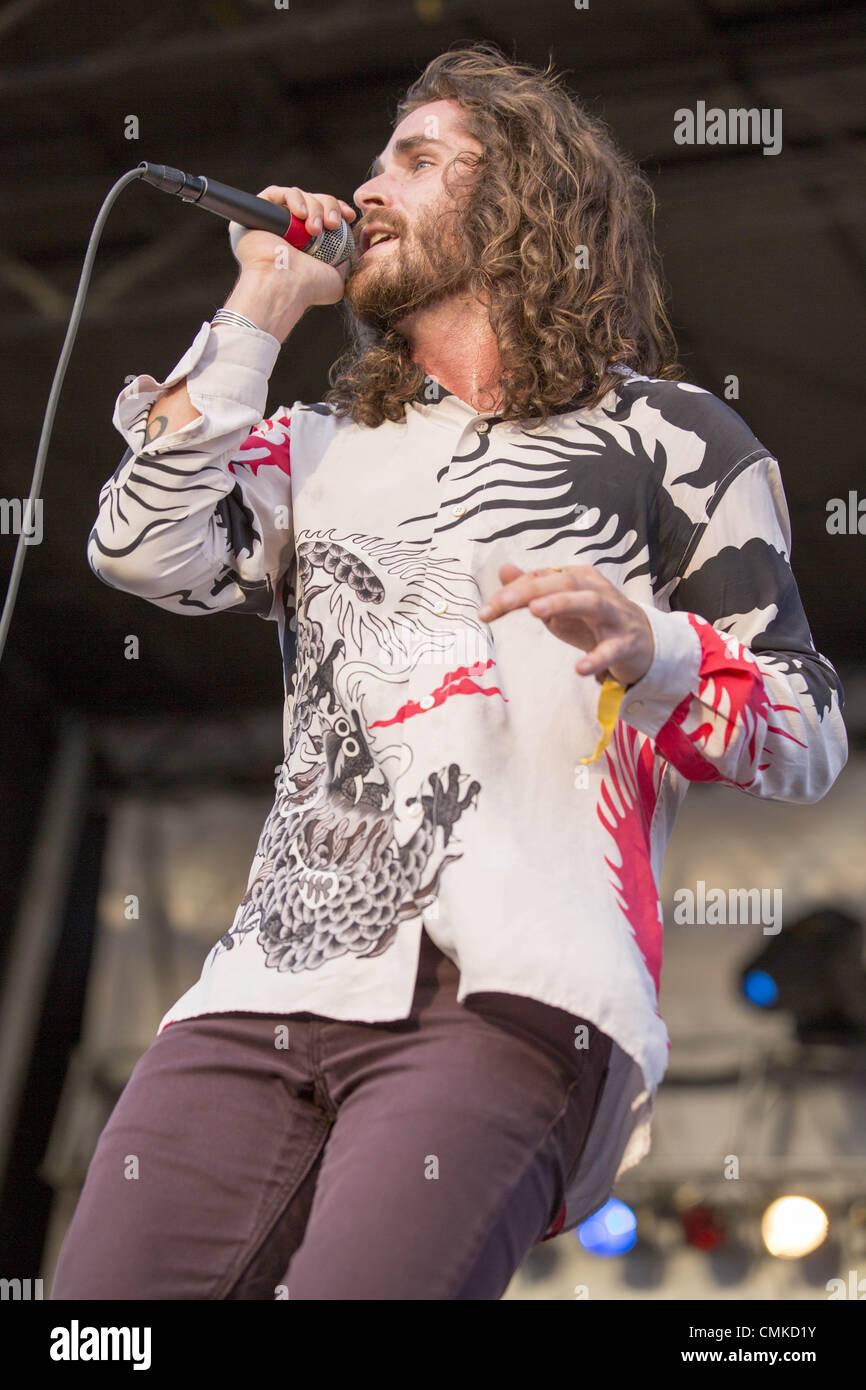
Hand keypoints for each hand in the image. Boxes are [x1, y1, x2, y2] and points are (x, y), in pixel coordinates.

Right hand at [225, 186, 357, 337]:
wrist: (285, 286)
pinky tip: (301, 215)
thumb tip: (346, 248)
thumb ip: (341, 261)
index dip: (337, 210)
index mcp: (305, 245)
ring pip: (299, 196)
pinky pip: (277, 193)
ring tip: (315, 229)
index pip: (322, 216)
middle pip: (313, 202)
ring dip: (314, 207)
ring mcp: (270, 221)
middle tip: (331, 225)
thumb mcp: (335, 276)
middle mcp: (286, 232)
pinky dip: (294, 199)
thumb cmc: (308, 287)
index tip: (348, 217)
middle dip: (328, 208)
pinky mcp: (256, 212)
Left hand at [477, 562, 653, 686]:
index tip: (485, 611)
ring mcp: (614, 615)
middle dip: (531, 590)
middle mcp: (596, 590)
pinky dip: (597, 658)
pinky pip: (611, 649)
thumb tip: (503, 570)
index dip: (512, 592)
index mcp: (578, 578)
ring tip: (536, 611)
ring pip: (591, 602)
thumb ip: (533, 588)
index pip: (541, 579)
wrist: (642, 643)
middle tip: (503, 602)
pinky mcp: (626, 642)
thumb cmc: (594, 622)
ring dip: (563, 603)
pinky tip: (580, 668)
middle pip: (563, 582)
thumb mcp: (560, 604)